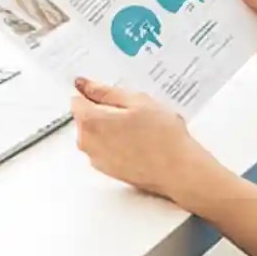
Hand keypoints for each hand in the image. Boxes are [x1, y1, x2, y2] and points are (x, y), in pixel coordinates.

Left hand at [70, 78, 222, 201]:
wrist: (179, 171)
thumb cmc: (162, 136)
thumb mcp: (137, 101)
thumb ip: (105, 91)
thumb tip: (84, 84)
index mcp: (91, 122)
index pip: (77, 99)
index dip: (93, 92)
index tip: (110, 92)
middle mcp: (87, 143)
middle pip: (85, 117)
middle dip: (103, 110)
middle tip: (133, 109)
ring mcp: (96, 159)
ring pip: (96, 133)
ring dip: (111, 127)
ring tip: (140, 126)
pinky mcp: (108, 170)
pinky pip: (105, 148)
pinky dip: (117, 142)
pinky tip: (139, 141)